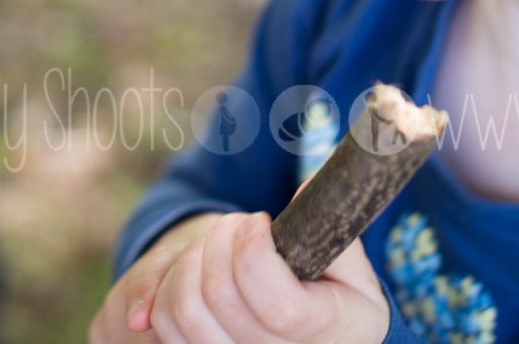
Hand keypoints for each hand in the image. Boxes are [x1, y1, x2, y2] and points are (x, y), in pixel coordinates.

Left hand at [98, 211, 389, 343]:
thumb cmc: (340, 307)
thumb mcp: (355, 277)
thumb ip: (338, 234)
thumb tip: (307, 189)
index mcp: (322, 334)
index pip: (275, 301)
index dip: (254, 248)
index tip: (260, 221)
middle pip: (219, 295)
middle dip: (222, 238)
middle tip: (240, 223)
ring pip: (184, 308)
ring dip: (193, 258)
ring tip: (220, 245)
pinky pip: (164, 322)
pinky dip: (171, 285)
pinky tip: (201, 270)